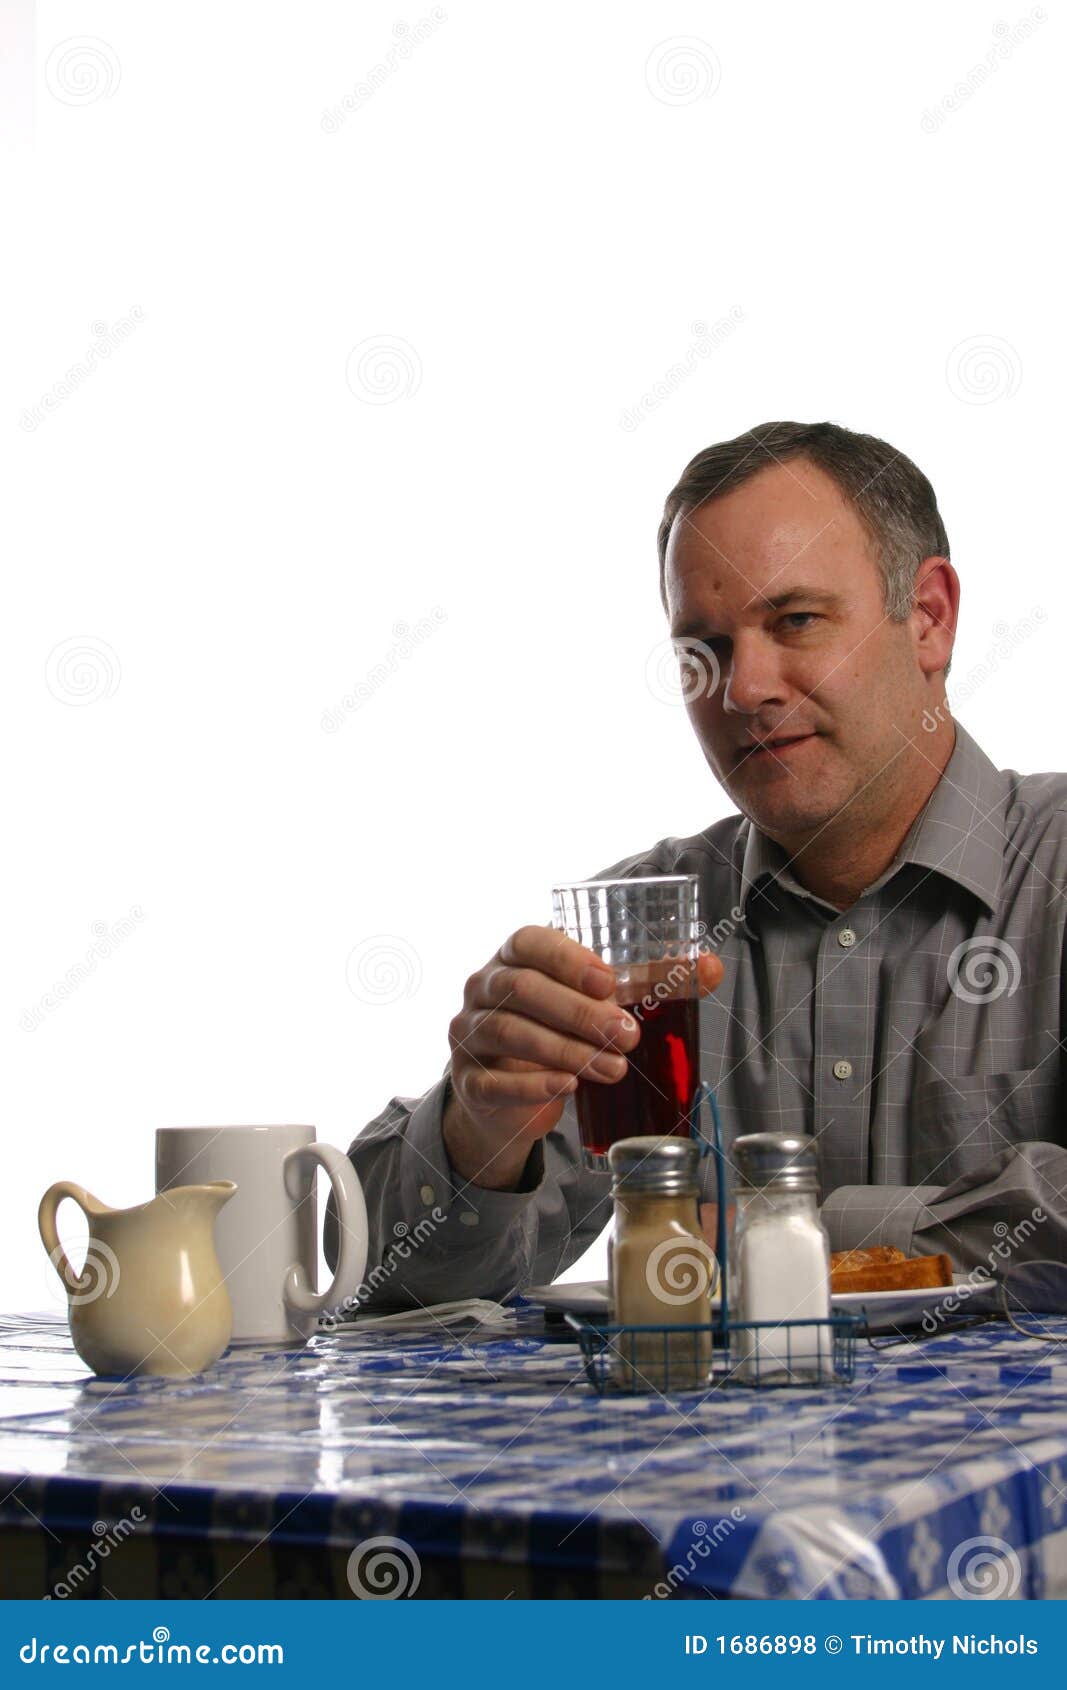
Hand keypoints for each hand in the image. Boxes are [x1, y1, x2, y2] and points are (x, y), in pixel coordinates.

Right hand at [444, 924, 724, 1189]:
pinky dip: (533, 1085)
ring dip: (566, 1051)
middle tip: (628, 1036)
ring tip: (613, 1069)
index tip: (607, 981)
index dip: (566, 957)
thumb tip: (711, 968)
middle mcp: (484, 988)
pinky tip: (568, 1088)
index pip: (529, 941)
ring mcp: (469, 1034)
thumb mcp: (597, 1003)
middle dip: (580, 1013)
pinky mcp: (469, 1081)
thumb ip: (648, 984)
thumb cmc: (557, 1031)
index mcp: (515, 957)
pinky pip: (493, 1081)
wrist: (508, 1098)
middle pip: (523, 989)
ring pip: (509, 1032)